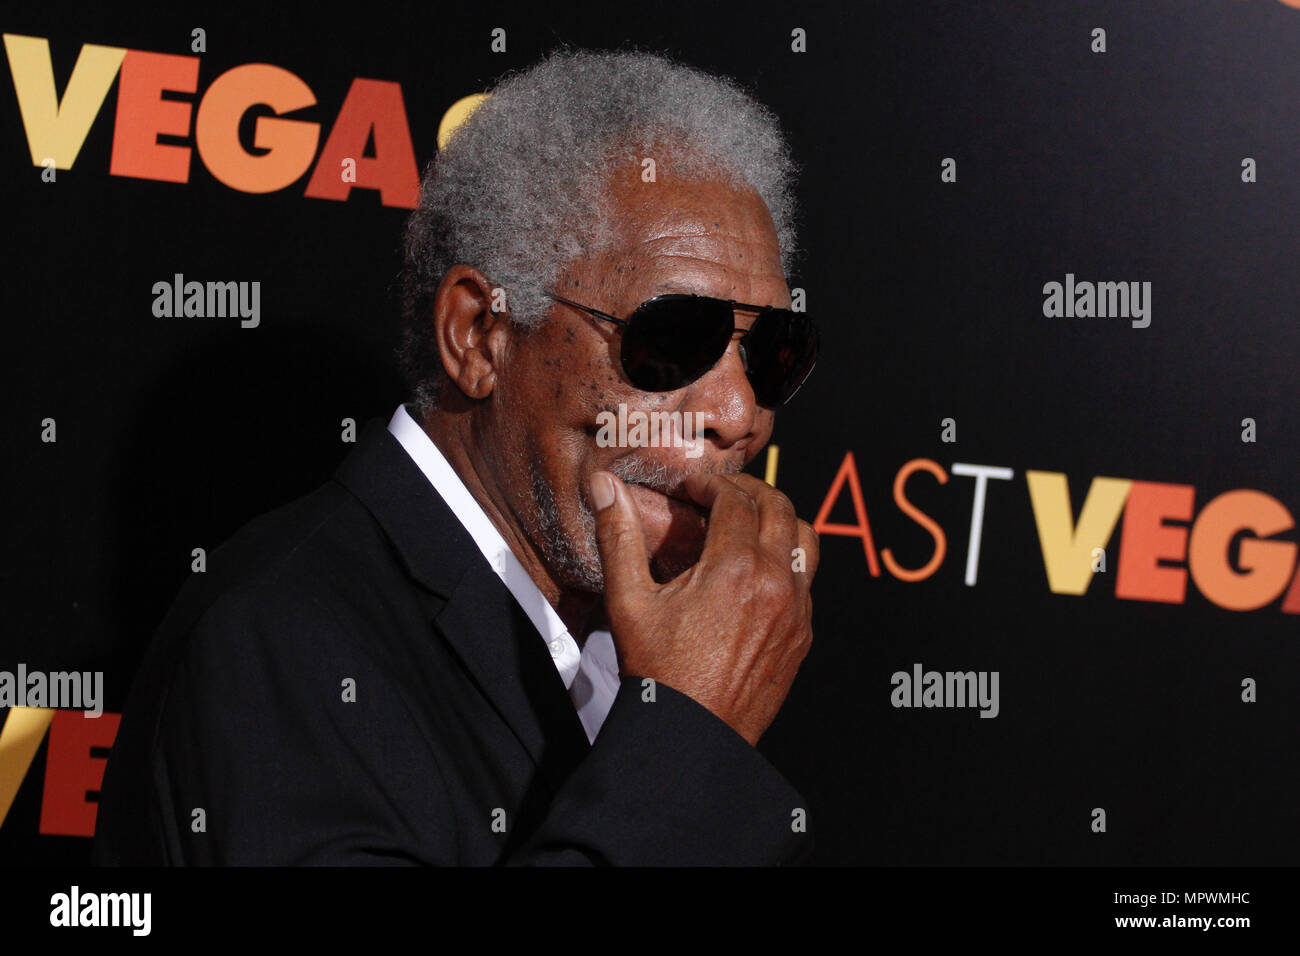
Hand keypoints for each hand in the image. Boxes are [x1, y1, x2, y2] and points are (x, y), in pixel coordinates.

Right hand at [587, 469, 817, 745]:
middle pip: (779, 507)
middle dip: (749, 490)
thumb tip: (603, 486)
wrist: (694, 735)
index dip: (712, 482)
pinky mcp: (802, 634)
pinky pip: (807, 579)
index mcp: (736, 568)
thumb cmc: (660, 673)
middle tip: (720, 492)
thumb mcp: (629, 602)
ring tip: (747, 521)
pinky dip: (787, 559)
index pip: (735, 498)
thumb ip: (618, 537)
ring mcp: (796, 610)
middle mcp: (776, 582)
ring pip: (805, 539)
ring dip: (779, 520)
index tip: (692, 486)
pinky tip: (757, 570)